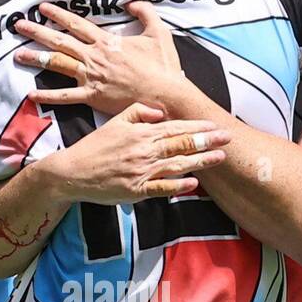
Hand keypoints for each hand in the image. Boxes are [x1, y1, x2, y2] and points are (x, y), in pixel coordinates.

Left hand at [13, 0, 184, 115]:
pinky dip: (48, 96)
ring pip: (58, 64)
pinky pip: (65, 96)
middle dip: (38, 32)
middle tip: (18, 25)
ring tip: (18, 55)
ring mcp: (91, 77)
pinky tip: (31, 95)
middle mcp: (94, 56)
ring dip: (37, 58)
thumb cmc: (162, 66)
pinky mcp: (93, 96)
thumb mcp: (158, 32)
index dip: (58, 15)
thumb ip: (145, 12)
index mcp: (107, 41)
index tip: (42, 8)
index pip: (77, 24)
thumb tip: (132, 2)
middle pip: (60, 41)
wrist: (164, 94)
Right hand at [43, 102, 229, 203]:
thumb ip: (138, 112)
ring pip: (176, 164)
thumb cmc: (94, 147)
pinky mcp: (136, 190)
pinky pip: (161, 188)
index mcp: (141, 133)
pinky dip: (178, 185)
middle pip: (181, 144)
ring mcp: (141, 171)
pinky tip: (194, 183)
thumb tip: (160, 112)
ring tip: (220, 158)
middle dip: (207, 141)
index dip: (197, 127)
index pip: (175, 128)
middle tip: (228, 138)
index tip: (215, 126)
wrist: (73, 171)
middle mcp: (144, 151)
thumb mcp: (115, 122)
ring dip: (200, 160)